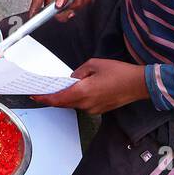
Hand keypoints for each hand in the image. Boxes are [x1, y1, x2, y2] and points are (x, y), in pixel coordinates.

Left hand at [32, 58, 148, 114]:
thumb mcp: (94, 64)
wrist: (139, 85)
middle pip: (63, 103)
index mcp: (82, 91)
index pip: (57, 99)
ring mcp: (93, 109)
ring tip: (60, 89)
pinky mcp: (99, 110)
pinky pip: (83, 105)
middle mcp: (85, 104)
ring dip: (65, 98)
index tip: (34, 96)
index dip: (44, 99)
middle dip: (52, 98)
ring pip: (73, 104)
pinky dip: (77, 99)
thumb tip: (71, 79)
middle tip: (43, 92)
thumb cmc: (119, 72)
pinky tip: (78, 91)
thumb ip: (78, 72)